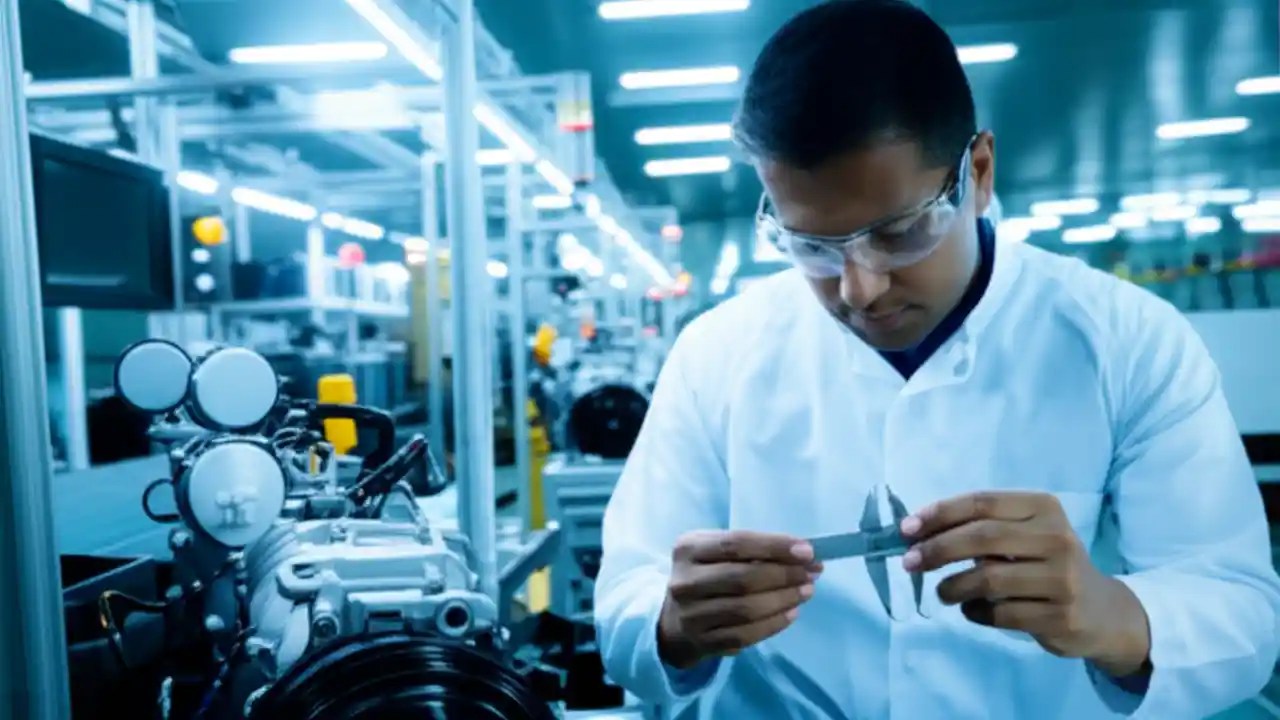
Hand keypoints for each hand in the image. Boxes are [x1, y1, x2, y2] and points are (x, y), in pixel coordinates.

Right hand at [658, 530, 820, 669]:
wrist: (674, 619)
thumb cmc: (706, 575)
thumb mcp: (716, 552)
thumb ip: (753, 550)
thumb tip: (805, 554)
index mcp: (688, 549)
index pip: (736, 543)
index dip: (775, 546)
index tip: (807, 551)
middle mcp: (684, 582)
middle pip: (743, 578)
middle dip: (784, 575)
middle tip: (811, 573)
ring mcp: (691, 616)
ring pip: (746, 609)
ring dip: (784, 599)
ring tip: (806, 591)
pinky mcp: (702, 642)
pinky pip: (746, 635)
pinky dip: (774, 624)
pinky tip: (791, 613)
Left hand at [900, 491, 1150, 675]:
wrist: (1101, 611)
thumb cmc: (1046, 563)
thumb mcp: (1024, 535)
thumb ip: (981, 528)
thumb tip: (916, 532)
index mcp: (1044, 507)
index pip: (982, 502)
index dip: (940, 513)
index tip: (907, 529)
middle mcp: (1057, 538)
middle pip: (982, 538)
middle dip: (937, 549)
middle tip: (910, 562)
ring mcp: (1062, 578)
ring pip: (988, 579)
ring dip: (952, 586)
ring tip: (942, 592)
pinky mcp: (1060, 616)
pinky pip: (1000, 614)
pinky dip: (975, 612)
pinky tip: (972, 610)